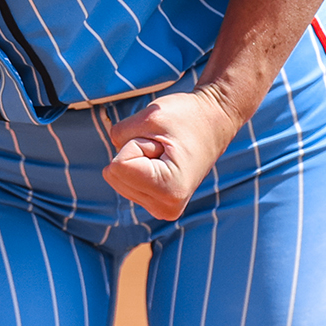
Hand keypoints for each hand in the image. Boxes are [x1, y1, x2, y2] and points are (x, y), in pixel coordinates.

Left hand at [101, 88, 243, 220]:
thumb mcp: (149, 116)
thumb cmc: (186, 116)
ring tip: (165, 152)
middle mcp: (167, 207)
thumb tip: (110, 164)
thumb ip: (119, 135)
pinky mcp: (157, 204)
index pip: (118, 166)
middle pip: (115, 175)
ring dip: (137, 159)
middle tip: (164, 145)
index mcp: (169, 189)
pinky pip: (125, 182)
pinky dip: (138, 167)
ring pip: (118, 179)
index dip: (136, 144)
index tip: (163, 140)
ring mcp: (163, 209)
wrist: (214, 121)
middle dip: (135, 153)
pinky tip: (164, 162)